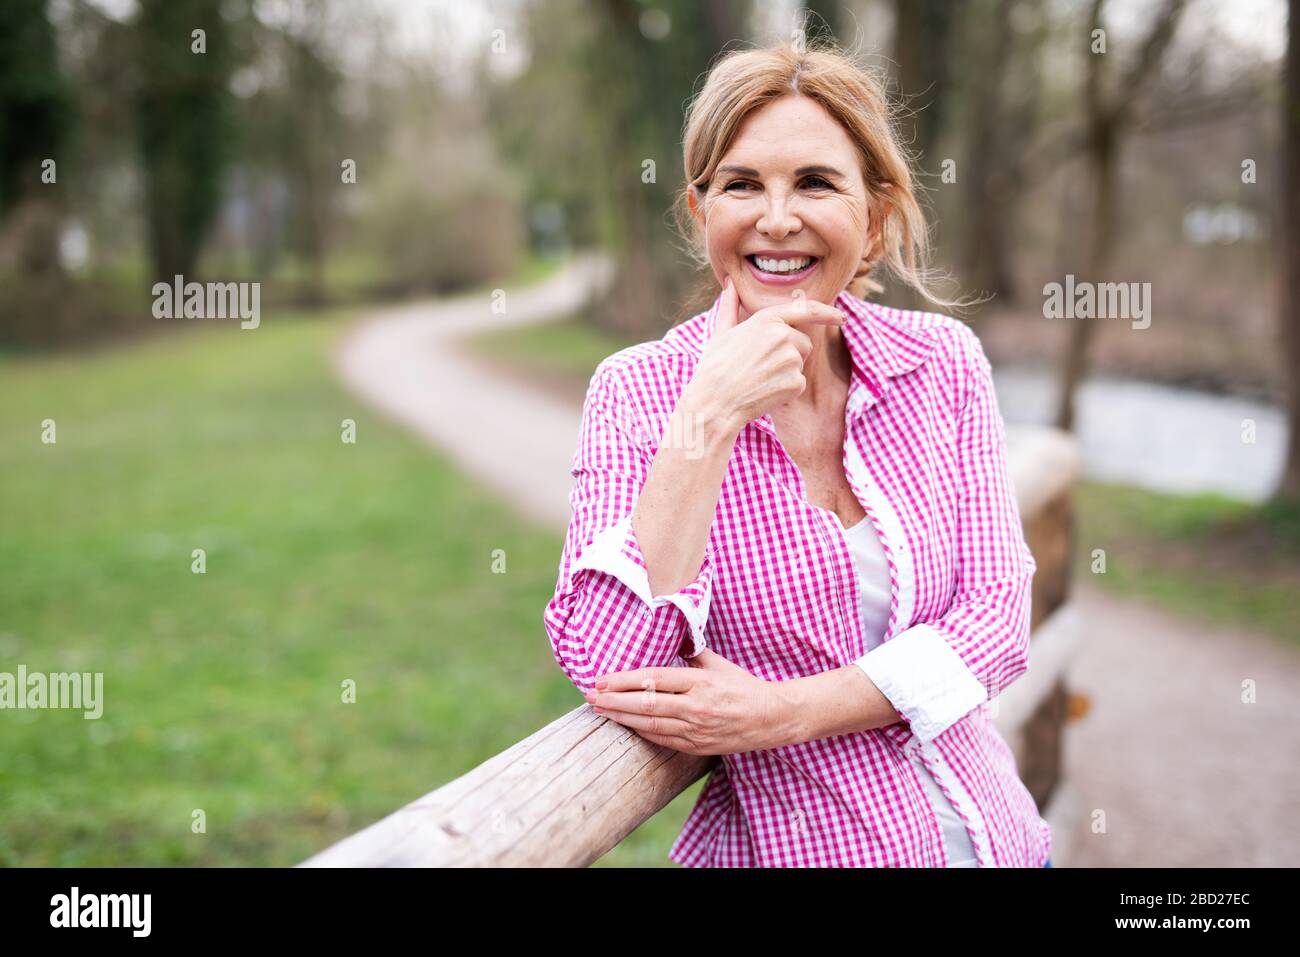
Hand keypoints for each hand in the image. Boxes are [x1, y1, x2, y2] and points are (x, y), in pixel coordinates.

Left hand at [582, 649, 796, 755]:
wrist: (771, 718)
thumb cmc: (743, 686)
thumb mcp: (718, 663)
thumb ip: (691, 651)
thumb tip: (668, 636)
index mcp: (700, 681)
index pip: (653, 679)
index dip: (623, 680)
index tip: (601, 680)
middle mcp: (696, 707)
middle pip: (646, 703)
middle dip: (614, 700)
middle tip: (590, 696)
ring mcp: (696, 730)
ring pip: (650, 725)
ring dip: (621, 718)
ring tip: (600, 710)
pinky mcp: (697, 747)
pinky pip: (662, 740)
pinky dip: (641, 732)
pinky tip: (626, 724)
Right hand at [683, 276, 845, 433]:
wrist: (714, 402)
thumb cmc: (714, 367)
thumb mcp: (721, 331)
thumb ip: (730, 305)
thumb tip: (730, 283)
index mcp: (767, 319)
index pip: (807, 310)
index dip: (828, 313)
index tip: (841, 316)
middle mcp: (783, 335)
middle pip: (804, 343)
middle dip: (790, 353)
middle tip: (760, 366)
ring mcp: (791, 359)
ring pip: (801, 363)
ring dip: (787, 371)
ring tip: (760, 378)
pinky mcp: (795, 383)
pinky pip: (799, 384)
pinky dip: (785, 390)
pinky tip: (764, 392)